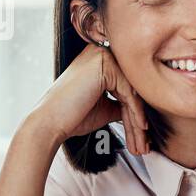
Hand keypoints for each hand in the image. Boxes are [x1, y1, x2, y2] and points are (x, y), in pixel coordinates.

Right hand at [32, 43, 149, 156]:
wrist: (50, 123)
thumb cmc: (73, 116)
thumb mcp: (105, 108)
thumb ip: (122, 103)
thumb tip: (142, 110)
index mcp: (100, 61)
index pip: (126, 87)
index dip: (135, 112)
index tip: (142, 134)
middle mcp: (101, 53)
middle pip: (130, 89)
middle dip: (138, 119)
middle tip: (144, 142)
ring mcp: (103, 57)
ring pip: (132, 91)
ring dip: (138, 120)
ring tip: (142, 142)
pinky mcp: (105, 66)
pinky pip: (128, 92)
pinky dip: (136, 112)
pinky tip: (140, 128)